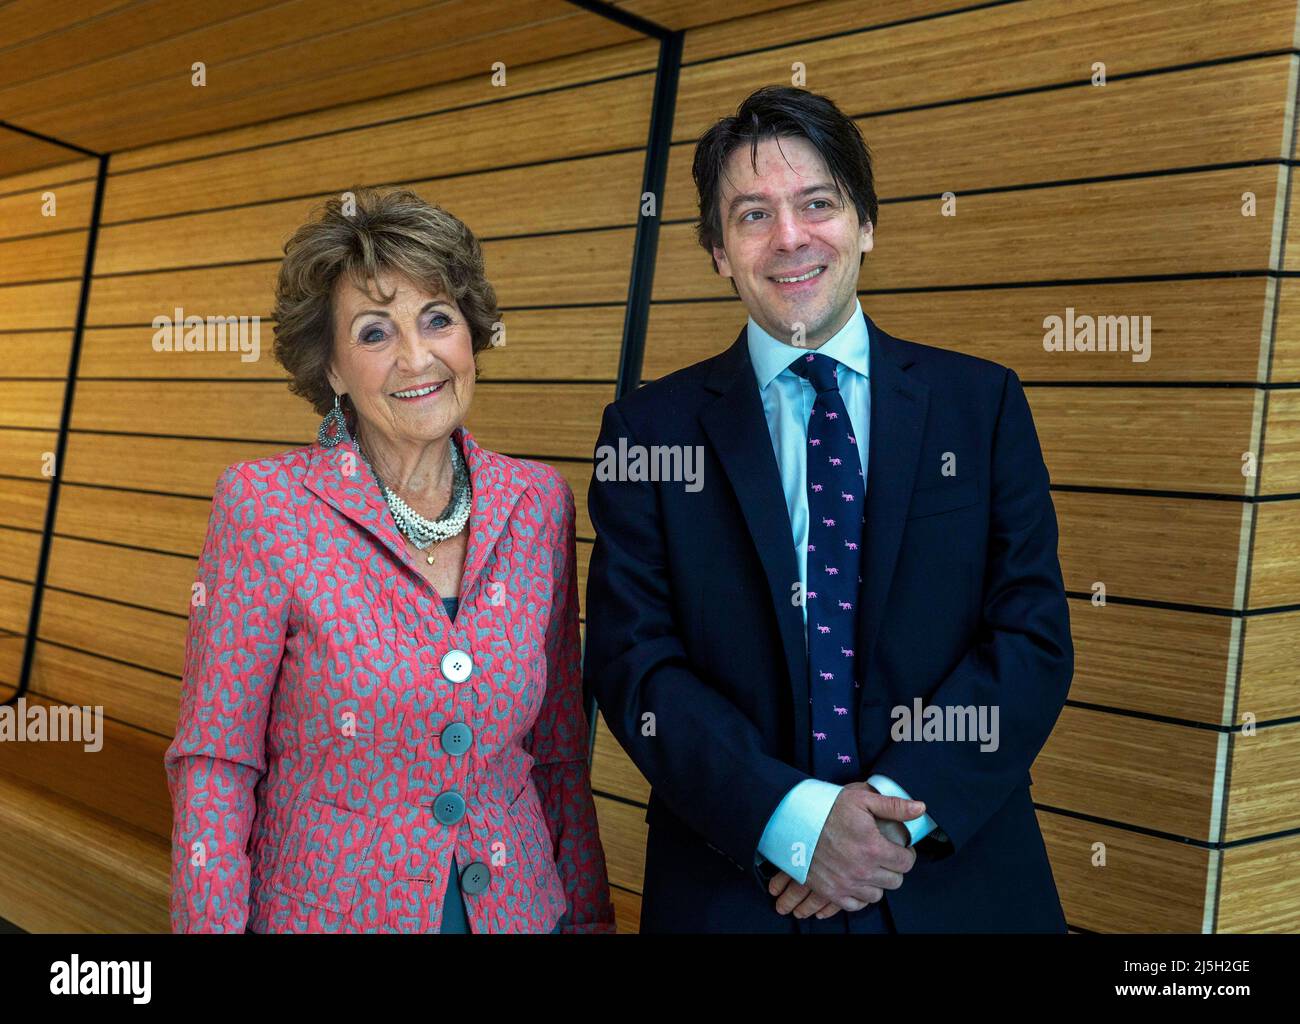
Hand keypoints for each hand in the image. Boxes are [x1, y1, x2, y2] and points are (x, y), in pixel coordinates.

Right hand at [768, 800, 913, 916]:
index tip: (900, 848)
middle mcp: (862, 871)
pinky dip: (859, 896)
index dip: (906, 854)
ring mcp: (846, 884)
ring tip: (870, 867)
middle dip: (893, 869)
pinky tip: (856, 881)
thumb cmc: (827, 808)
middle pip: (894, 881)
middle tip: (885, 856)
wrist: (792, 820)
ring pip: (876, 895)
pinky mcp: (830, 892)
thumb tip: (920, 808)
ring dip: (877, 883)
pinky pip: (855, 905)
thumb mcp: (861, 799)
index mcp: (873, 848)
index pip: (906, 863)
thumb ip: (894, 806)